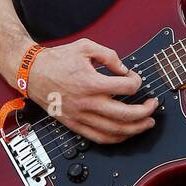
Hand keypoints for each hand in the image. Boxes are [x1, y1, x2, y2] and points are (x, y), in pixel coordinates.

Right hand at [25, 38, 157, 144]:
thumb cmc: (57, 59)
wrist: (32, 73)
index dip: (136, 82)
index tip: (134, 78)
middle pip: (125, 114)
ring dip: (135, 129)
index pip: (126, 88)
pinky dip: (116, 139)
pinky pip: (99, 138)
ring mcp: (81, 116)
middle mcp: (87, 102)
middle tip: (153, 106)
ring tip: (147, 123)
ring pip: (114, 130)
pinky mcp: (75, 125)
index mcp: (91, 82)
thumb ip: (109, 55)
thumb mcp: (85, 46)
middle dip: (145, 112)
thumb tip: (125, 69)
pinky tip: (126, 133)